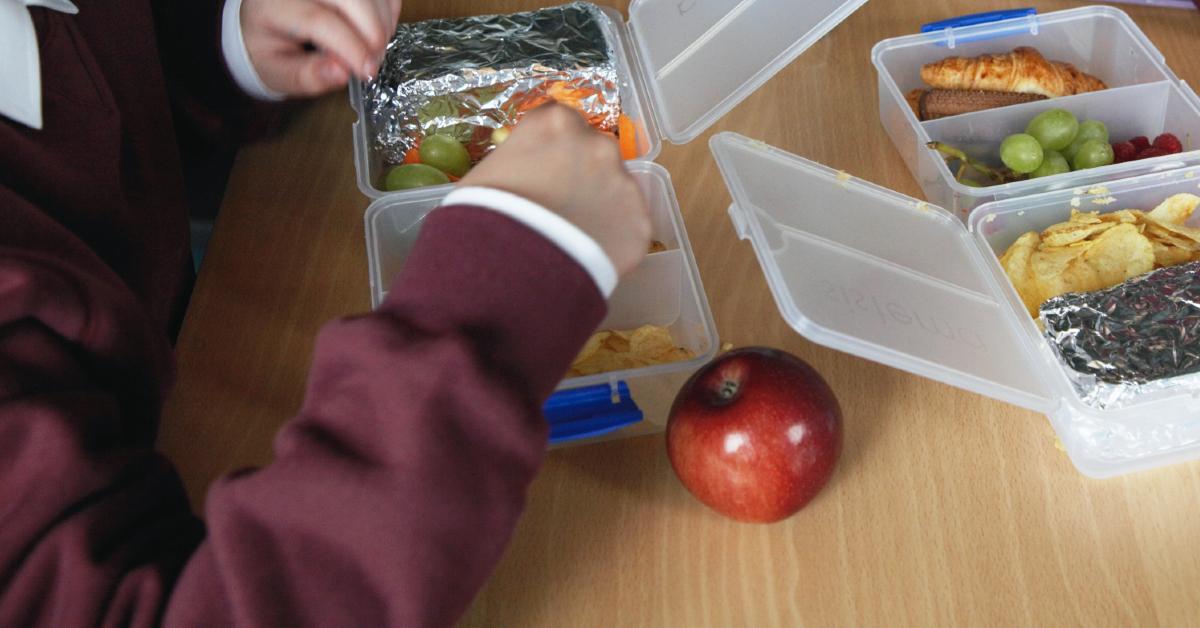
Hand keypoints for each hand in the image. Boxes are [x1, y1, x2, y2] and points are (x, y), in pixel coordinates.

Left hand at [240, 0, 401, 96]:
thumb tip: (342, 73)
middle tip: (373, 63)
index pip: (319, 19)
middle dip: (373, 32)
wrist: (269, 22)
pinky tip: (377, 30)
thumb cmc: (273, 49)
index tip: (367, 72)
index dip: (349, 47)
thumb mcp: (279, 72)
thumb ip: (307, 76)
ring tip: (373, 50)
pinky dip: (387, 11)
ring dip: (383, 23)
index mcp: (275, 4)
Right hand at [460, 105, 651, 277]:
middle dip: (581, 174)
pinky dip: (614, 239)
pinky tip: (591, 256)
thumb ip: (515, 160)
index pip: (560, 122)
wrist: (510, 269)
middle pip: (594, 151)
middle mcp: (597, 143)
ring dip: (601, 205)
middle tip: (560, 206)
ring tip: (575, 236)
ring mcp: (623, 182)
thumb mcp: (485, 175)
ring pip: (616, 188)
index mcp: (555, 123)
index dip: (552, 149)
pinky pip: (629, 226)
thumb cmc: (483, 218)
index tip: (544, 170)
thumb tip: (522, 171)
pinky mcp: (640, 221)